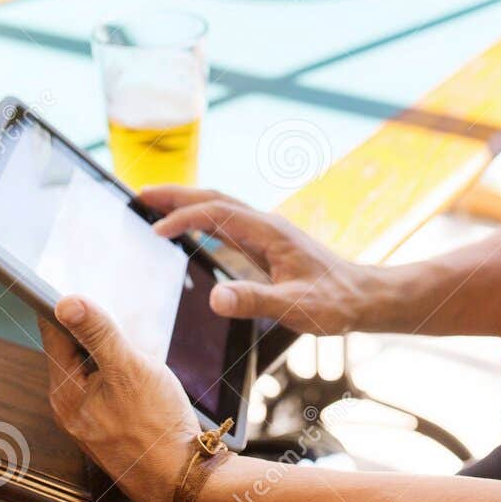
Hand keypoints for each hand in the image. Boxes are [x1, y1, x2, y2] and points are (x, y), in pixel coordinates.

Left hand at [39, 295, 196, 501]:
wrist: (180, 476)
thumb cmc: (155, 426)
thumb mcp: (128, 367)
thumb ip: (97, 332)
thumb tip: (66, 301)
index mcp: (64, 391)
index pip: (53, 334)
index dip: (66, 309)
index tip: (78, 288)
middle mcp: (68, 407)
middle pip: (74, 351)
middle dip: (96, 335)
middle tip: (121, 328)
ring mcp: (87, 420)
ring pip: (93, 370)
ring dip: (112, 357)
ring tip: (137, 361)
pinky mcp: (107, 428)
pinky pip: (107, 389)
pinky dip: (121, 377)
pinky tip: (144, 384)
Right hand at [144, 186, 377, 334]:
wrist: (362, 297)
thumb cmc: (333, 303)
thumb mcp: (294, 307)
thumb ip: (254, 301)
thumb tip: (214, 298)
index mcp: (268, 232)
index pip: (216, 214)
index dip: (183, 218)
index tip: (154, 232)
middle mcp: (265, 225)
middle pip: (213, 199)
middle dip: (176, 195)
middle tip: (138, 196)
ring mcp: (266, 233)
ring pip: (219, 207)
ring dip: (186, 202)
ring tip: (152, 205)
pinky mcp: (267, 245)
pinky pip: (226, 223)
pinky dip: (201, 219)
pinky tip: (189, 228)